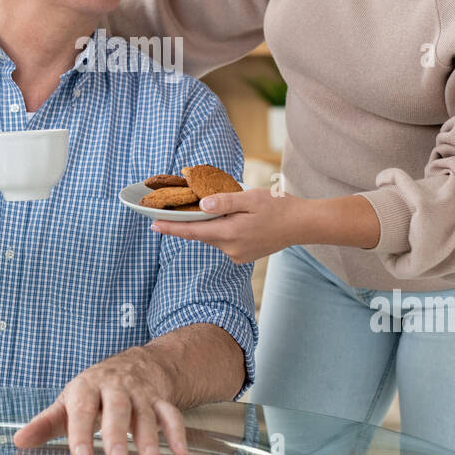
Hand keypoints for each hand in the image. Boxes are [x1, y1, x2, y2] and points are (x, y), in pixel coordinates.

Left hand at [13, 347, 186, 454]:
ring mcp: (140, 392)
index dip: (81, 430)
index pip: (83, 408)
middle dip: (118, 433)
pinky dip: (177, 432)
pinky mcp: (160, 399)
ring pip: (146, 412)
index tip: (80, 453)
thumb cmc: (95, 389)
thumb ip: (45, 423)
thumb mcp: (68, 401)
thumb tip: (19, 441)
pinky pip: (171, 413)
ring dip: (150, 435)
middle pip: (118, 408)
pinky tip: (179, 451)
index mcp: (87, 387)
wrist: (135, 364)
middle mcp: (115, 388)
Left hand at [149, 187, 301, 264]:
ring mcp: (238, 255)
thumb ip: (224, 202)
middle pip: (202, 234)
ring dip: (209, 225)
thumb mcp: (250, 198)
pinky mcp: (243, 256)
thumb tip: (201, 206)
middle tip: (172, 210)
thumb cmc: (278, 207)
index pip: (193, 231)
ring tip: (213, 209)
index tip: (153, 225)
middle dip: (188, 223)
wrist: (302, 225)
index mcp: (231, 233)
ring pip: (213, 237)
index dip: (171, 228)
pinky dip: (221, 230)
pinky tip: (232, 219)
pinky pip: (225, 241)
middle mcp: (231, 249)